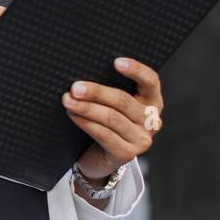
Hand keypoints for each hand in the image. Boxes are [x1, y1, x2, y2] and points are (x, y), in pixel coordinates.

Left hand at [62, 57, 163, 180]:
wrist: (99, 158)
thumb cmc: (104, 123)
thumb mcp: (111, 105)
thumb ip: (108, 90)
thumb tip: (85, 77)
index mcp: (152, 102)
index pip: (151, 81)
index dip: (136, 70)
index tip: (116, 62)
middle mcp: (151, 121)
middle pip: (123, 101)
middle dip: (96, 92)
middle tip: (75, 87)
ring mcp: (141, 139)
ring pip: (111, 118)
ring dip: (86, 108)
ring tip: (68, 100)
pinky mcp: (126, 154)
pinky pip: (104, 134)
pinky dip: (86, 123)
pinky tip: (73, 115)